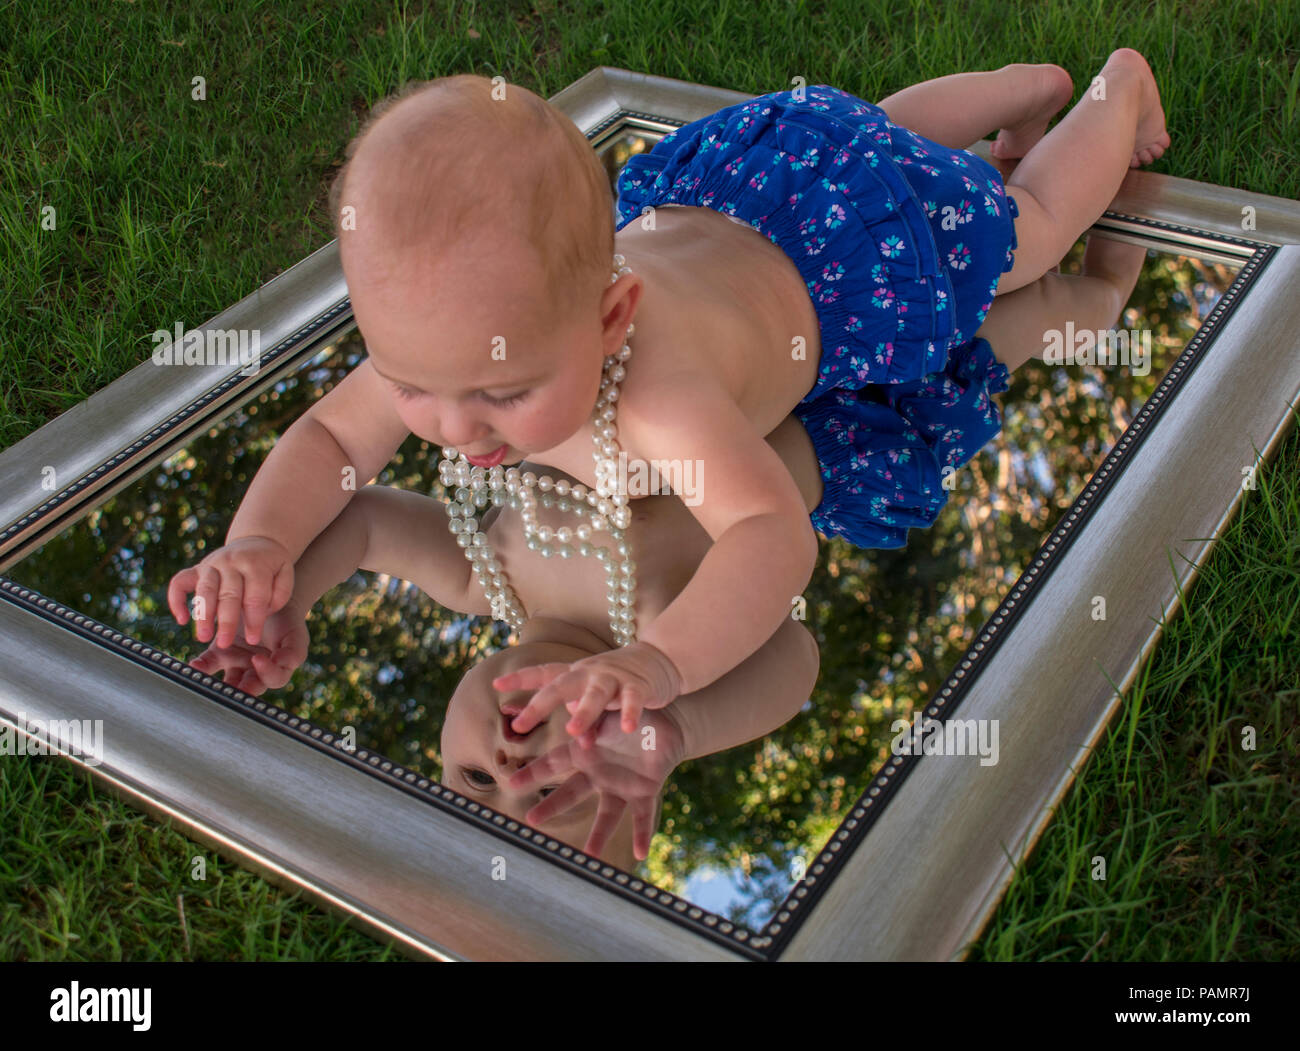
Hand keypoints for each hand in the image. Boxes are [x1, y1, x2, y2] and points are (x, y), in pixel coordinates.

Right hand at [168, 535, 295, 647]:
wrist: (257, 542)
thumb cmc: (272, 566)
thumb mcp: (285, 575)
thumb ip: (280, 594)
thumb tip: (262, 612)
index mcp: (255, 565)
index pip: (255, 596)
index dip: (254, 619)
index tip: (254, 639)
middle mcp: (231, 562)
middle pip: (228, 594)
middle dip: (227, 621)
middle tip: (225, 643)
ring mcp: (211, 564)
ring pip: (204, 590)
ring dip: (203, 615)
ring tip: (203, 637)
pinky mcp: (196, 569)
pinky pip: (179, 582)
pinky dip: (176, 600)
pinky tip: (182, 620)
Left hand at [187, 601, 309, 695]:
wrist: (268, 604)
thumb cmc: (287, 623)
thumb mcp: (295, 636)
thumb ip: (293, 652)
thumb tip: (281, 663)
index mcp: (276, 670)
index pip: (273, 679)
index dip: (266, 673)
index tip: (258, 658)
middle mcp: (254, 672)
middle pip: (246, 688)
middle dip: (236, 691)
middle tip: (228, 690)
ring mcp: (235, 664)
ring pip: (225, 681)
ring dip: (215, 684)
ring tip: (207, 678)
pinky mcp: (218, 655)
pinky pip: (208, 665)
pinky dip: (201, 667)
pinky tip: (196, 665)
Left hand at [492, 641, 683, 739]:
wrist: (659, 659)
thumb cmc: (614, 680)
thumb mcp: (585, 690)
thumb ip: (561, 705)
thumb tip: (526, 718)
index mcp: (574, 674)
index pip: (543, 673)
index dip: (520, 679)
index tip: (496, 685)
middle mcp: (589, 673)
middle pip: (561, 685)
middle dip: (540, 704)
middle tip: (519, 724)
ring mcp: (613, 678)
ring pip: (595, 694)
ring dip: (583, 712)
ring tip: (571, 732)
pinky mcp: (638, 685)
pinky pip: (632, 700)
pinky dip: (629, 713)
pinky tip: (625, 728)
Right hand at [509, 706, 685, 860]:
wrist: (666, 722)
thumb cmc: (632, 714)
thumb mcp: (608, 713)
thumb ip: (590, 720)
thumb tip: (572, 724)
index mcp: (586, 754)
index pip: (553, 763)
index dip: (532, 773)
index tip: (511, 783)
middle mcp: (599, 774)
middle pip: (571, 793)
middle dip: (552, 806)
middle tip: (530, 821)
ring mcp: (620, 785)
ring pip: (607, 815)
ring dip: (598, 836)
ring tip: (589, 855)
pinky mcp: (644, 790)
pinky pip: (642, 815)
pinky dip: (642, 834)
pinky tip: (639, 854)